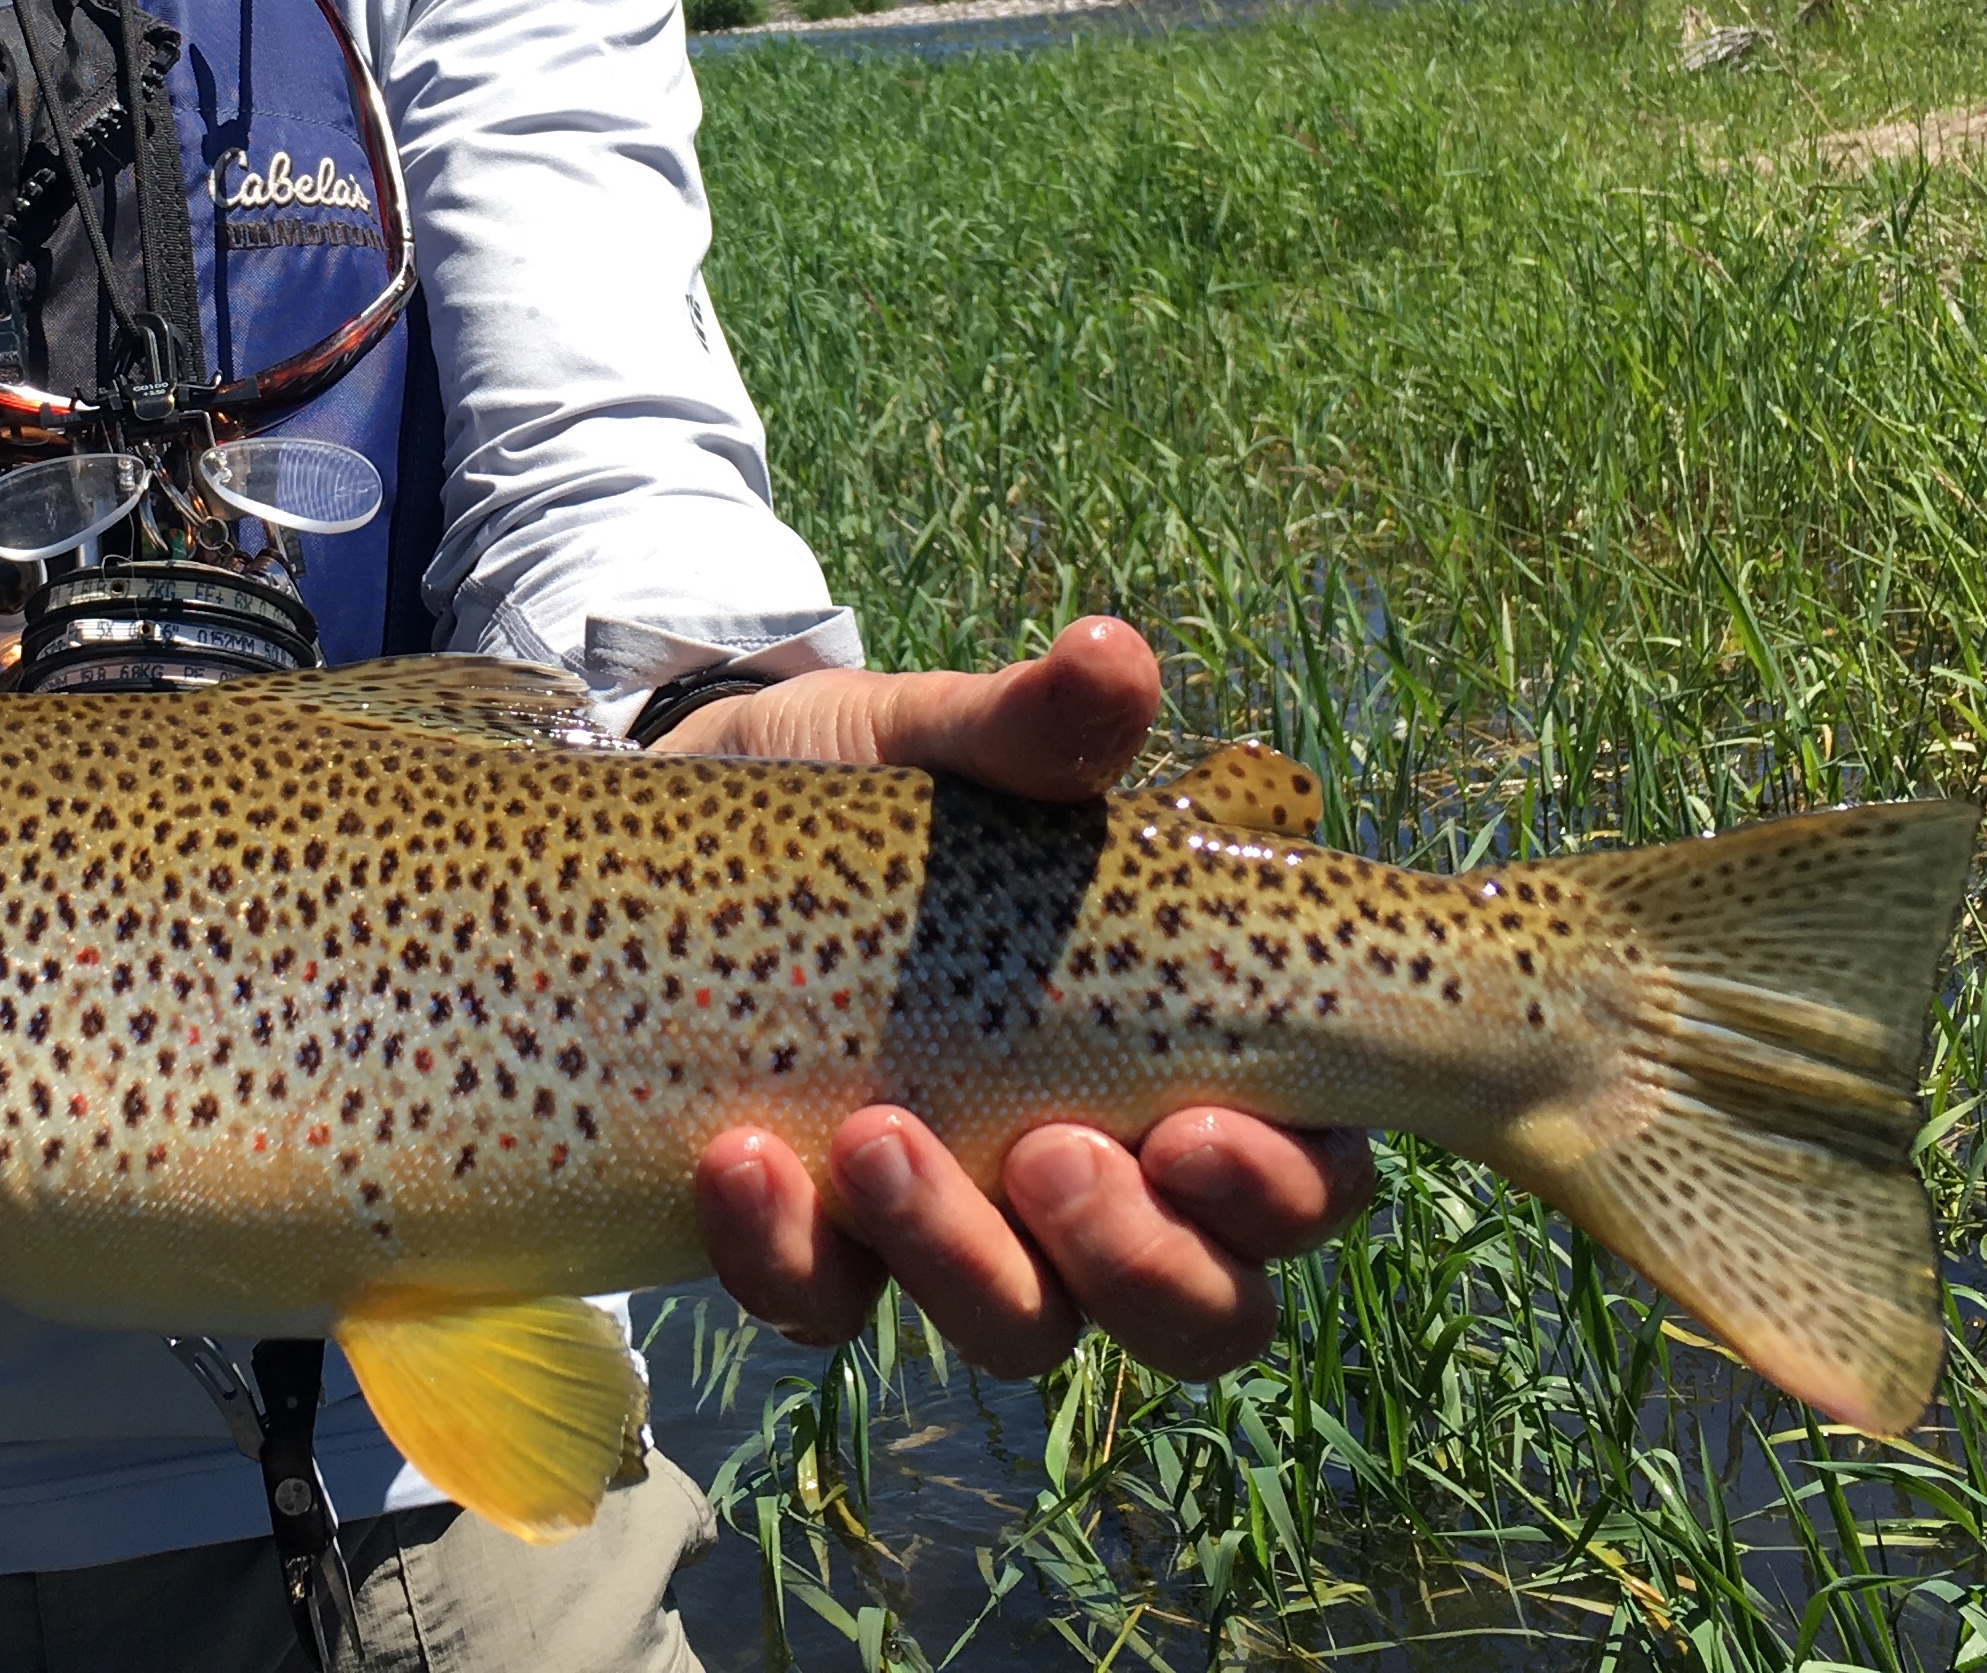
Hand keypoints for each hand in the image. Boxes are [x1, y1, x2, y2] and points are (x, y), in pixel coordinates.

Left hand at [669, 618, 1375, 1382]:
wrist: (685, 800)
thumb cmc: (869, 785)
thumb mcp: (943, 741)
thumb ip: (1035, 728)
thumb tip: (1115, 656)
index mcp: (1179, 1059)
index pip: (1302, 1186)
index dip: (1279, 1195)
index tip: (1199, 1126)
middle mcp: (1091, 1177)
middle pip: (1192, 1311)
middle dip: (1138, 1262)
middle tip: (1049, 1150)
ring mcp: (958, 1225)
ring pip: (1020, 1330)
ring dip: (960, 1260)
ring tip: (875, 1136)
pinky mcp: (815, 1242)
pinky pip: (825, 1304)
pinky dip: (789, 1256)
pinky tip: (738, 1161)